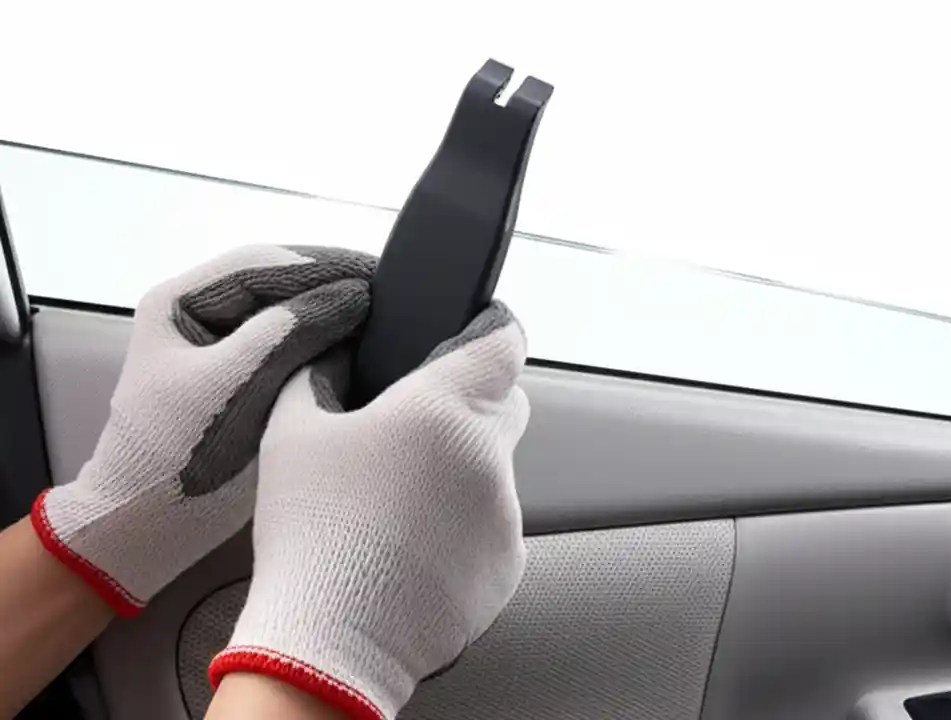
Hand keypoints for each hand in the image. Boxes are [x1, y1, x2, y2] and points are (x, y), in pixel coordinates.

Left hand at [33, 245, 375, 615]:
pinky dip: (324, 342)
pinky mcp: (241, 382)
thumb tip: (354, 294)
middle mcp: (197, 316)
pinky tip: (358, 346)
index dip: (322, 265)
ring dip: (330, 311)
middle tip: (388, 290)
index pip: (261, 265)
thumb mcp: (236, 385)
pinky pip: (289, 347)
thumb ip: (292, 331)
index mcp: (178, 302)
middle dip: (331, 284)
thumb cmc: (177, 456)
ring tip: (381, 315)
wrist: (150, 529)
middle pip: (275, 284)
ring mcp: (220, 350)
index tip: (377, 274)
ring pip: (285, 314)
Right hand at [209, 303, 529, 719]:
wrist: (333, 638)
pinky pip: (494, 524)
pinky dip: (465, 527)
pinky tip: (414, 546)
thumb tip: (336, 351)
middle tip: (418, 426)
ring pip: (495, 468)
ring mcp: (504, 512)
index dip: (492, 331)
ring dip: (462, 472)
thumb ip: (319, 373)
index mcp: (441, 409)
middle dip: (472, 402)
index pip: (502, 343)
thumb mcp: (291, 432)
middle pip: (504, 403)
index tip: (481, 330)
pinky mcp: (508, 562)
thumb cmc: (311, 534)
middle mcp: (487, 455)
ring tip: (399, 505)